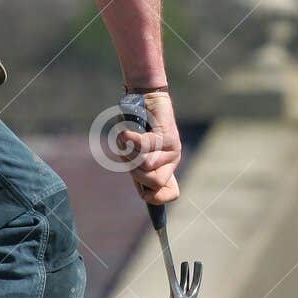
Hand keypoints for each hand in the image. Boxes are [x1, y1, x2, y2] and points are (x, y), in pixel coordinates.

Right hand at [116, 89, 181, 204]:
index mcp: (167, 167)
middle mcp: (173, 159)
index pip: (170, 193)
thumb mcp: (136, 154)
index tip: (143, 191)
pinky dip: (127, 139)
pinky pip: (143, 146)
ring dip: (128, 153)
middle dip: (133, 172)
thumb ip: (140, 171)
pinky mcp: (166, 135)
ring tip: (127, 139)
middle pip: (152, 183)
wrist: (143, 98)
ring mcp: (172, 148)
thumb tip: (148, 196)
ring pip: (145, 165)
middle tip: (128, 155)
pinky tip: (125, 131)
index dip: (155, 198)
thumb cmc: (136, 127)